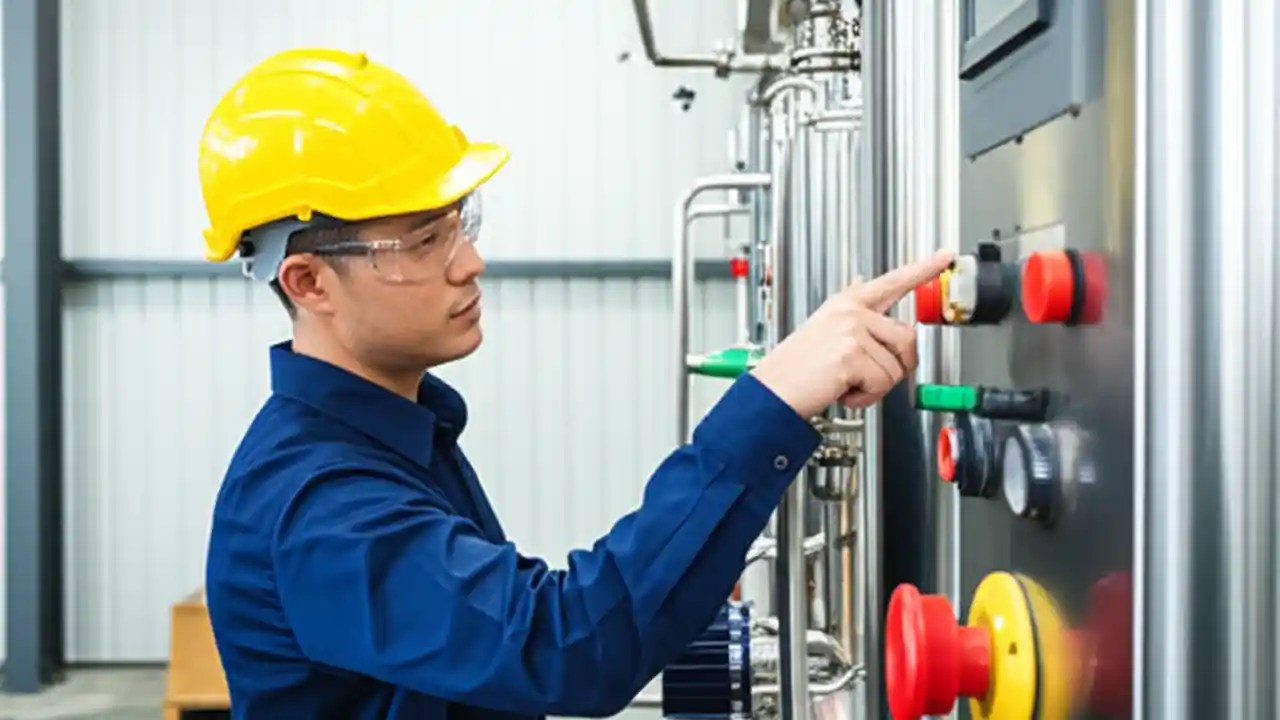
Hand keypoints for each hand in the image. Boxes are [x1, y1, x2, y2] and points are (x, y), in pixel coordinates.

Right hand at [750, 249, 953, 417]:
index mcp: (847, 303)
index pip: (892, 281)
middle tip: (867, 377)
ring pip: (896, 367)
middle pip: (908, 338)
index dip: (923, 268)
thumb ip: (852, 313)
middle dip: (897, 366)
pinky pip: (882, 384)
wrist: (773, 391)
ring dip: (876, 386)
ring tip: (845, 382)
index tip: (945, 255)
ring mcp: (851, 330)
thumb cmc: (796, 367)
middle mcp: (851, 312)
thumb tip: (866, 290)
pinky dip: (865, 398)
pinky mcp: (851, 354)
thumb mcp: (824, 329)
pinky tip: (842, 390)